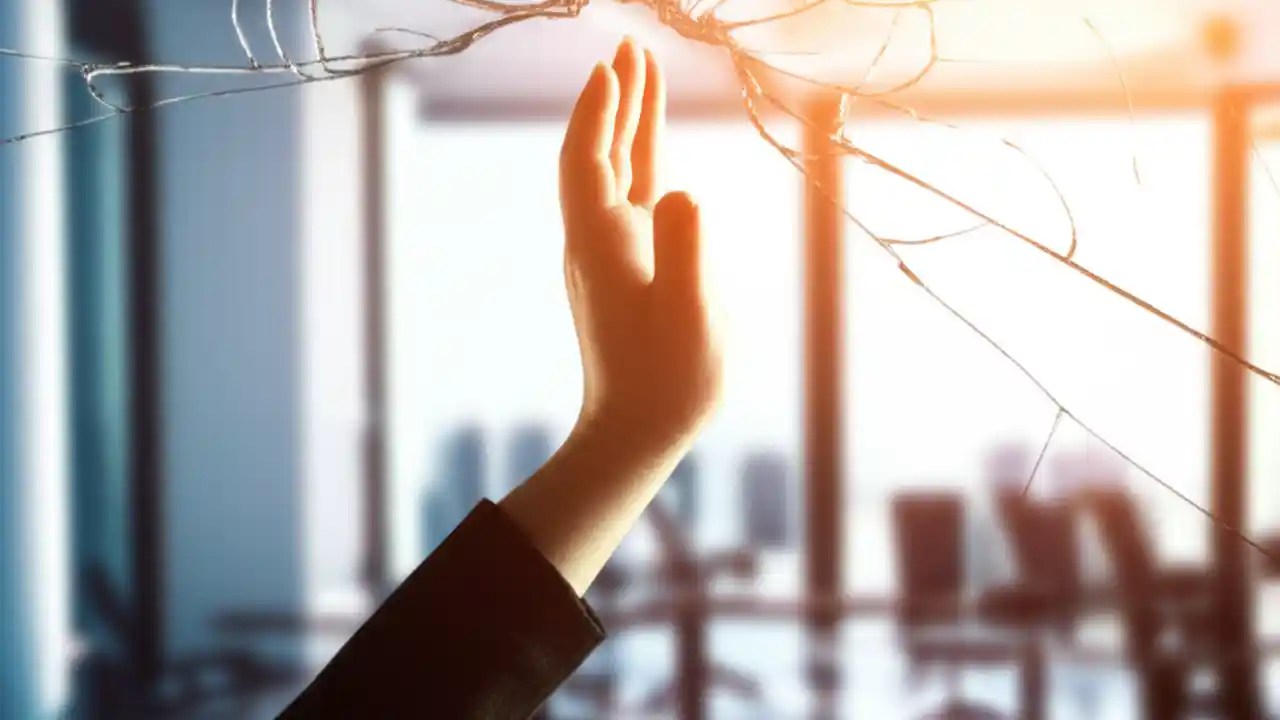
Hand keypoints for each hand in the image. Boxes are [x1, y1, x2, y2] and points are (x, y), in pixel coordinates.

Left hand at [559, 39, 722, 452]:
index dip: (598, 111)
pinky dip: (639, 162)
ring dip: (626, 124)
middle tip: (630, 48)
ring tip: (643, 76)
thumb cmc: (668, 381)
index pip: (589, 161)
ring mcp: (609, 254)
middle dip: (613, 100)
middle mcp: (597, 241)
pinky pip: (629, 199)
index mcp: (603, 244)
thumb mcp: (689, 318)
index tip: (611, 65)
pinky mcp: (626, 268)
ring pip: (614, 174)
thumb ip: (686, 253)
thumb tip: (685, 192)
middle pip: (598, 155)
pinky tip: (656, 150)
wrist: (638, 432)